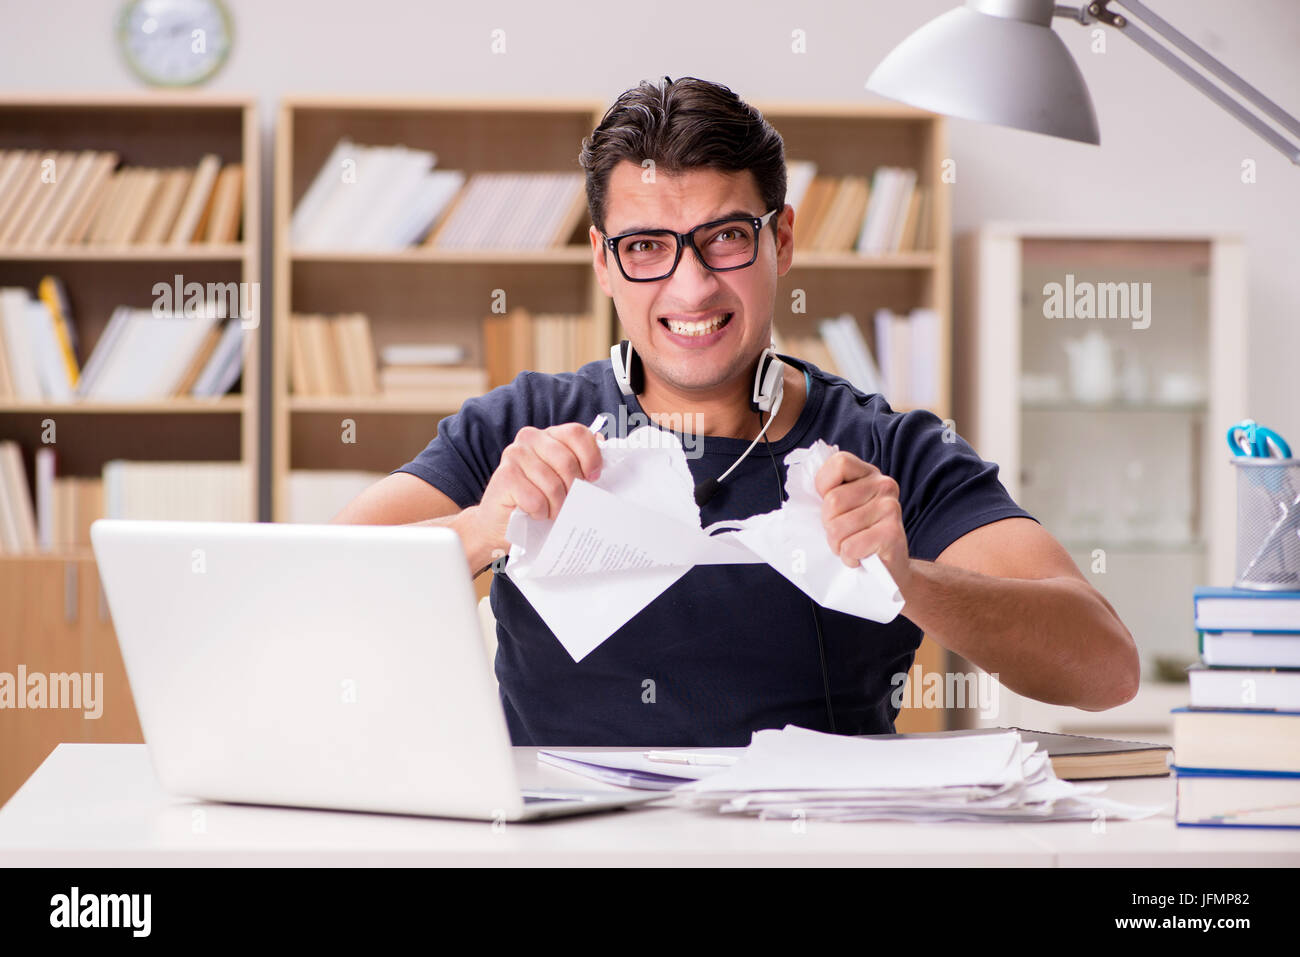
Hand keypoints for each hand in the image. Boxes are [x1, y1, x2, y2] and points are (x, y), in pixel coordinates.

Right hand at [463, 423, 602, 567]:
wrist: (500, 523)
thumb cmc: (537, 501)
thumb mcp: (563, 480)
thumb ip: (581, 466)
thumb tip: (603, 460)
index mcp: (549, 435)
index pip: (577, 434)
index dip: (590, 457)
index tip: (592, 478)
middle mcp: (530, 438)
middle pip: (567, 461)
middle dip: (573, 490)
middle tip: (569, 504)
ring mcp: (514, 455)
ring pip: (552, 484)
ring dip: (556, 506)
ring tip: (552, 512)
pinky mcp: (504, 476)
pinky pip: (536, 499)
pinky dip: (540, 513)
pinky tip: (535, 513)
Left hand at [814, 450, 911, 593]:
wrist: (890, 570)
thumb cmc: (858, 537)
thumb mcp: (842, 509)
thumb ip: (827, 494)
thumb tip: (802, 492)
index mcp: (869, 474)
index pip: (839, 463)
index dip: (824, 486)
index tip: (833, 507)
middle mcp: (884, 485)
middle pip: (833, 501)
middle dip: (829, 525)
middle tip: (845, 535)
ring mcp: (890, 507)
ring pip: (837, 527)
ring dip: (838, 545)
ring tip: (853, 547)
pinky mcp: (892, 533)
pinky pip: (850, 546)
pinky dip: (849, 558)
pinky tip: (860, 557)